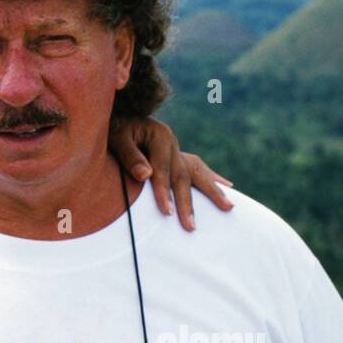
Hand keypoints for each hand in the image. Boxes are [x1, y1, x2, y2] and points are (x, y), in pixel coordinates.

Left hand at [111, 116, 232, 230]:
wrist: (116, 116)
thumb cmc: (114, 129)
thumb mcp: (116, 138)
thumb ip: (130, 156)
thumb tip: (146, 175)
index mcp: (160, 136)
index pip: (162, 169)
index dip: (164, 191)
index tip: (167, 212)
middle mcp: (172, 142)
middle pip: (183, 175)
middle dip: (188, 202)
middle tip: (191, 226)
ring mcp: (177, 149)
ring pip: (198, 172)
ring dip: (213, 191)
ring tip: (228, 207)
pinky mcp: (177, 155)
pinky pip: (198, 168)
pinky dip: (212, 178)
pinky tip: (228, 186)